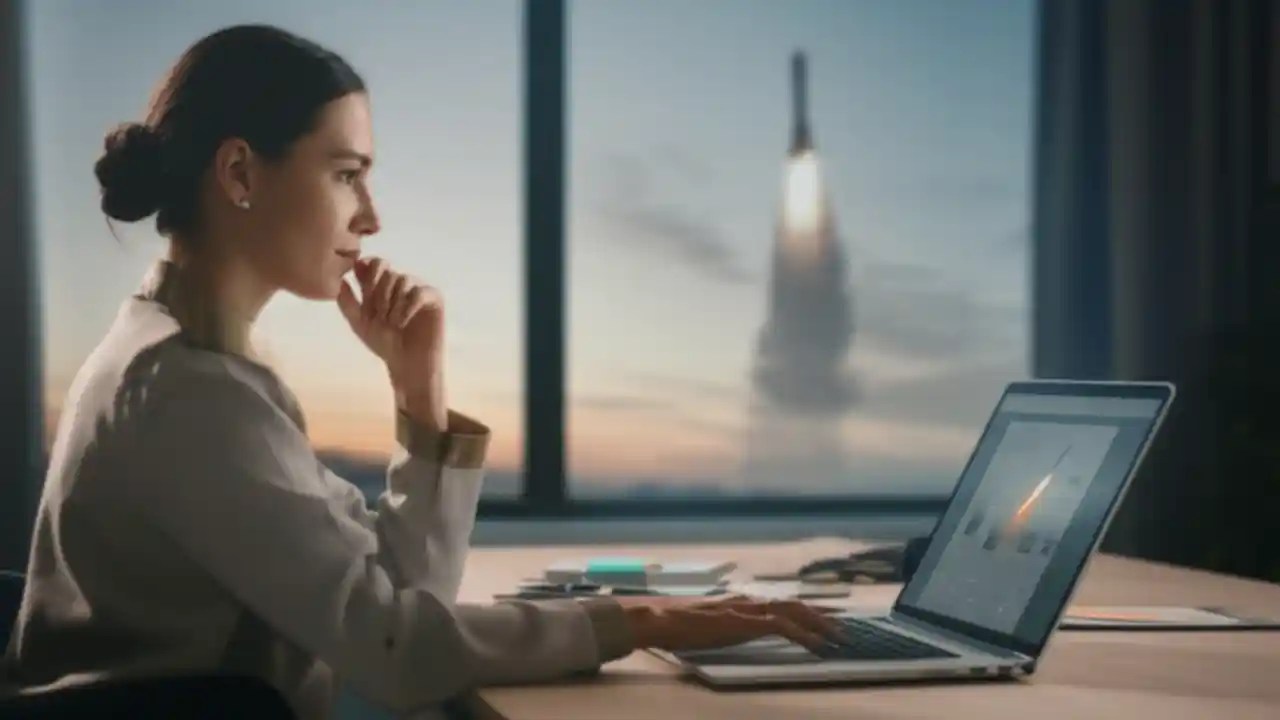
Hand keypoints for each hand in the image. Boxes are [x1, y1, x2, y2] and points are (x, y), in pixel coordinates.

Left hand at [337, 256, 445, 428]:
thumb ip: (347, 302)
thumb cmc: (384, 345)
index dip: (367, 270)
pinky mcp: (434, 298)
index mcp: (383, 286)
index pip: (374, 263)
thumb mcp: (359, 323)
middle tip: (378, 316)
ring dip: (392, 303)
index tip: (363, 290)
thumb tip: (341, 279)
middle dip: (378, 294)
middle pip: (387, 271)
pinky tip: (402, 323)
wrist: (408, 364)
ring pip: (402, 279)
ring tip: (391, 324)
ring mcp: (418, 289)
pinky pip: (419, 291)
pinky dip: (407, 307)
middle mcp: (401, 284)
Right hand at [616, 595, 845, 653]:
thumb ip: (725, 624)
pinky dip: (804, 636)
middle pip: (794, 604)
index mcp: (740, 603)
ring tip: (839, 637)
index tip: (825, 617)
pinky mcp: (745, 623)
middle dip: (821, 615)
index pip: (780, 603)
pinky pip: (782, 627)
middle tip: (843, 627)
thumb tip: (732, 629)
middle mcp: (748, 601)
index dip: (805, 610)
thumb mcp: (708, 625)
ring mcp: (747, 610)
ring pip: (794, 612)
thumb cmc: (678, 626)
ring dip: (820, 624)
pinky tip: (817, 646)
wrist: (661, 619)